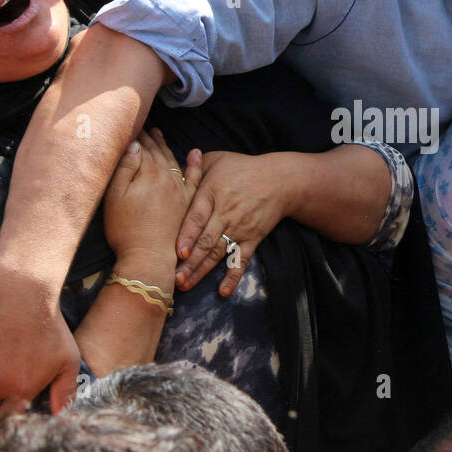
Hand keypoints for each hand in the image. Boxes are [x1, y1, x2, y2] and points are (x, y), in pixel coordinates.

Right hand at [104, 130, 201, 276]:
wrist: (148, 256)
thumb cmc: (126, 228)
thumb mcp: (115, 196)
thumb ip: (125, 167)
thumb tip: (134, 144)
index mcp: (148, 172)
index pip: (141, 146)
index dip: (135, 134)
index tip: (130, 123)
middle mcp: (167, 176)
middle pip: (157, 151)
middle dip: (149, 137)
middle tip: (143, 124)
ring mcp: (179, 189)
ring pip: (173, 160)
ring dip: (165, 145)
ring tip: (159, 133)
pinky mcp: (186, 202)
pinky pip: (194, 178)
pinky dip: (195, 164)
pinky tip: (196, 153)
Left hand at [174, 151, 293, 296]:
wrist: (281, 180)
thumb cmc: (243, 168)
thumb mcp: (218, 159)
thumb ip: (193, 167)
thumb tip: (170, 174)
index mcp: (213, 193)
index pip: (198, 217)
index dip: (188, 235)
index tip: (178, 252)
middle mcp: (226, 213)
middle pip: (206, 241)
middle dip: (190, 261)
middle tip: (174, 278)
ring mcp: (240, 228)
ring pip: (218, 253)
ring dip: (202, 271)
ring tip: (186, 285)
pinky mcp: (252, 239)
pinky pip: (241, 260)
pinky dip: (233, 276)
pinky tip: (223, 291)